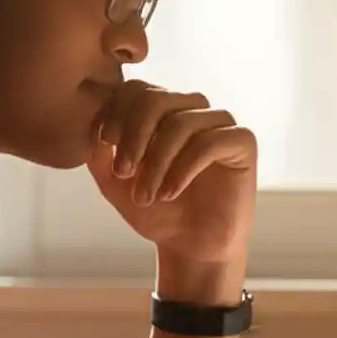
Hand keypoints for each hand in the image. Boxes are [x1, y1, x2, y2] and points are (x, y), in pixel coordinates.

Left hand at [88, 81, 256, 264]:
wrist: (191, 248)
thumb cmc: (156, 212)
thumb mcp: (114, 181)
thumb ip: (99, 151)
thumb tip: (93, 122)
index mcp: (162, 110)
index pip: (136, 89)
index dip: (116, 113)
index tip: (105, 144)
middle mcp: (191, 109)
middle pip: (156, 98)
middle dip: (134, 135)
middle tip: (123, 172)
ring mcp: (219, 123)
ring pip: (180, 122)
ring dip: (156, 161)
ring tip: (146, 196)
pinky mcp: (242, 142)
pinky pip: (209, 142)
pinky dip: (183, 169)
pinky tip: (169, 193)